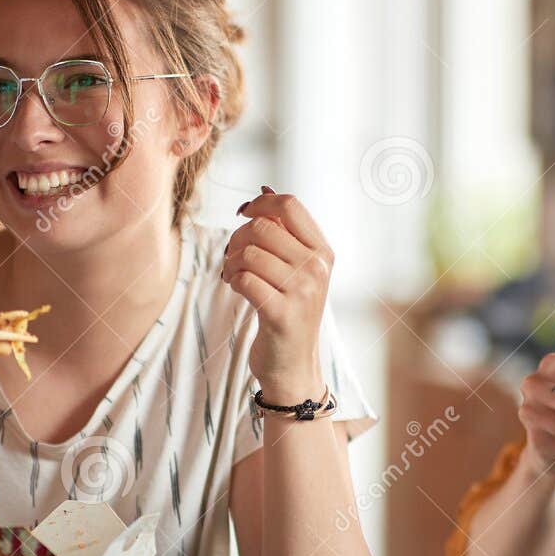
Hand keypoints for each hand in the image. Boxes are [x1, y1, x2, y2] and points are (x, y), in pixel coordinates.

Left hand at [223, 187, 330, 403]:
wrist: (293, 365)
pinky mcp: (281, 314)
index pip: (290, 204)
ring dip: (231, 262)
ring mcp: (302, 292)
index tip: (243, 215)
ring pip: (249, 253)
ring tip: (233, 274)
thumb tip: (265, 190)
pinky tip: (236, 288)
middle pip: (263, 227)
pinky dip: (232, 281)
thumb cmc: (289, 313)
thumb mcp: (296, 270)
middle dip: (238, 238)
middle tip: (233, 256)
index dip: (260, 204)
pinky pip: (244, 279)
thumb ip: (283, 232)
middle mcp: (317, 269)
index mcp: (323, 252)